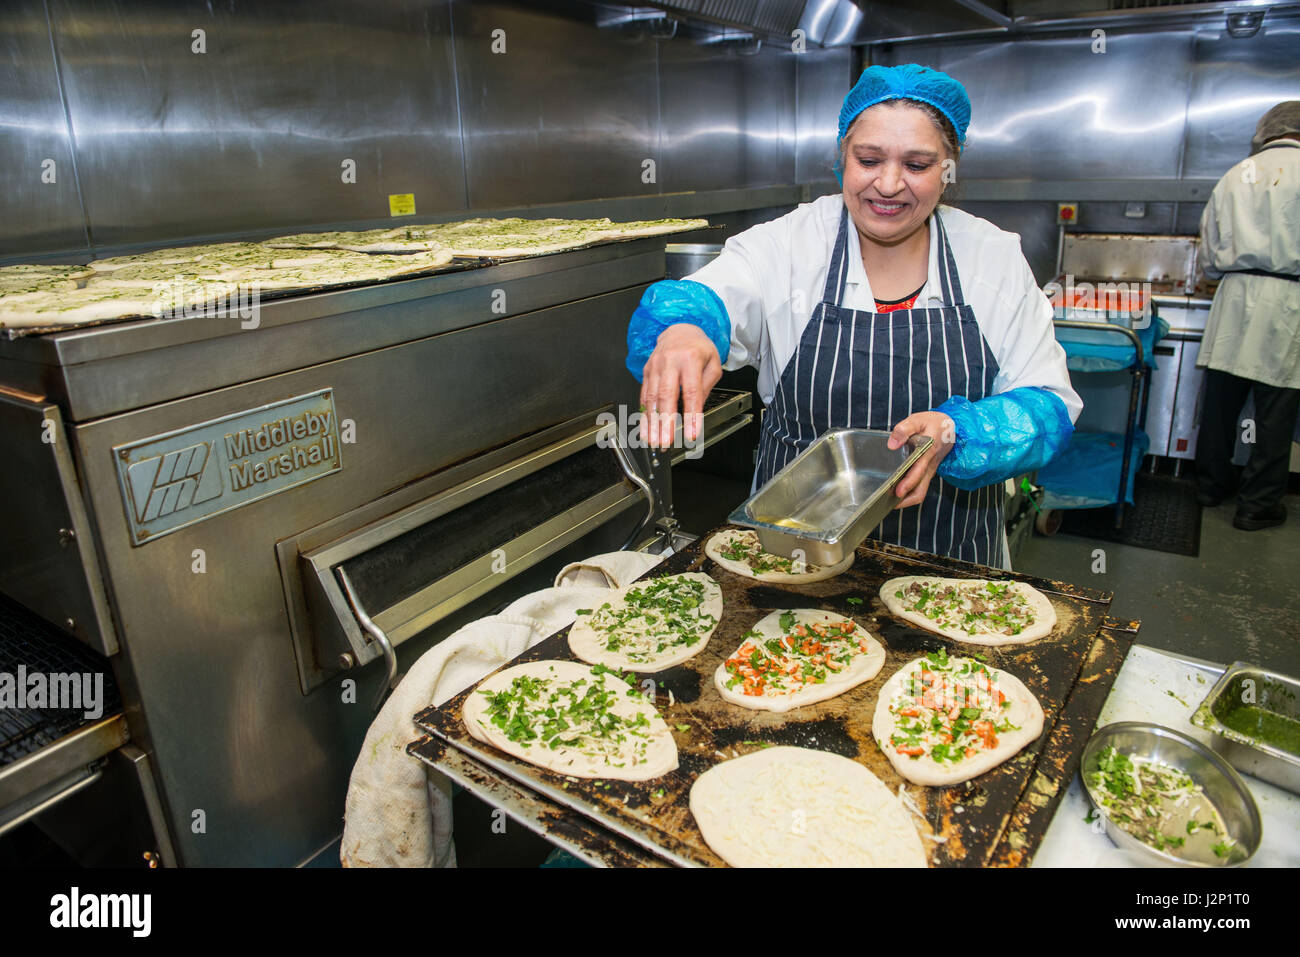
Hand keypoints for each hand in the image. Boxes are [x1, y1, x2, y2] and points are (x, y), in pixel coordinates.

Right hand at [639, 323, 722, 447]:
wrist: (680, 331)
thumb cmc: (699, 349)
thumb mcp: (713, 365)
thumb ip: (706, 387)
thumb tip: (696, 410)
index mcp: (690, 359)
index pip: (691, 392)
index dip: (691, 415)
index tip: (691, 433)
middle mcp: (670, 361)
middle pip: (666, 396)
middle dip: (665, 422)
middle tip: (665, 441)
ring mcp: (655, 366)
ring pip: (652, 397)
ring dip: (651, 422)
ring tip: (653, 440)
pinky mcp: (647, 371)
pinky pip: (644, 395)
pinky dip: (644, 414)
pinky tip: (645, 428)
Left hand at [887, 411, 956, 508]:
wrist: (951, 427)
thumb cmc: (933, 423)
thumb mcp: (918, 420)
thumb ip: (904, 430)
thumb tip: (892, 444)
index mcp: (928, 451)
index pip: (919, 471)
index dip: (908, 483)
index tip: (897, 491)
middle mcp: (930, 465)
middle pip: (921, 490)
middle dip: (905, 499)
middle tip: (888, 502)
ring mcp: (929, 470)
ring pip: (920, 491)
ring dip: (906, 499)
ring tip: (888, 501)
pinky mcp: (927, 472)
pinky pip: (919, 487)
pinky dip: (908, 493)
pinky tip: (895, 492)